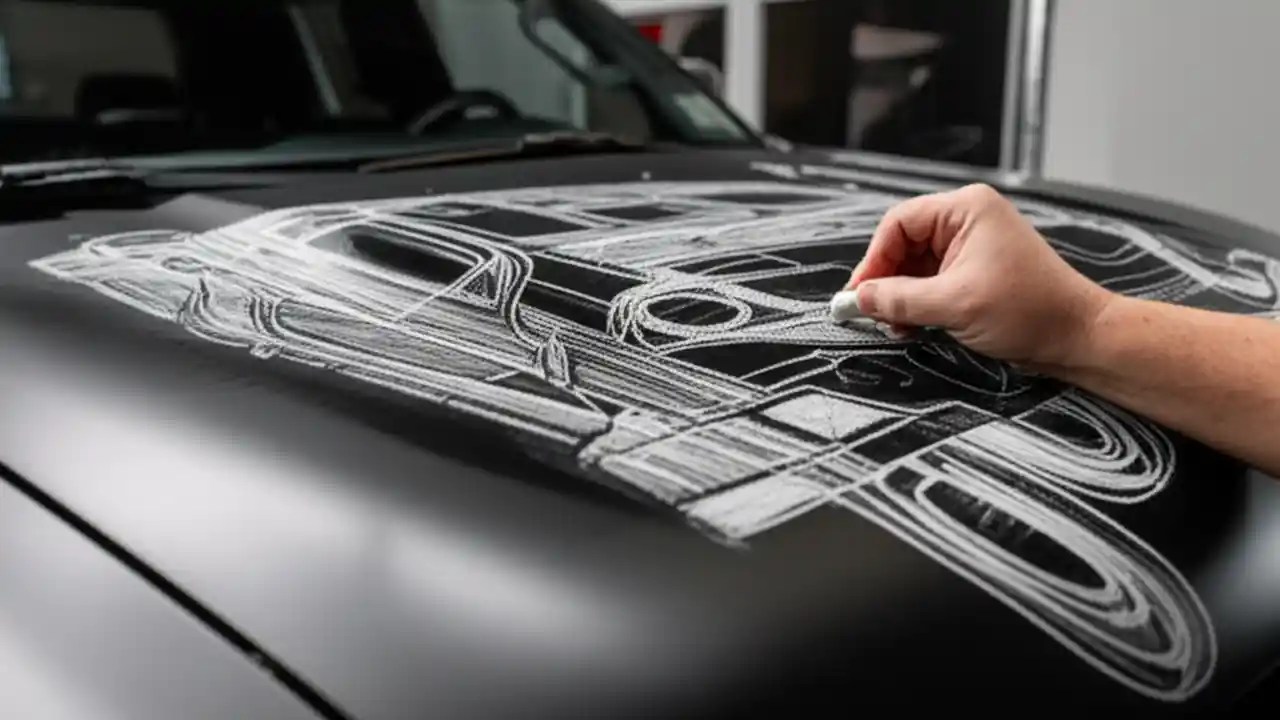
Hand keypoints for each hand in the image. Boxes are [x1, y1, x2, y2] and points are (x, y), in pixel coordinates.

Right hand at [845, 184, 1115, 367]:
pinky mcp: (977, 273)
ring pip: (916, 266)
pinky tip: (914, 325)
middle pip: (904, 244)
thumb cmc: (1030, 311)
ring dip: (901, 297)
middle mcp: (969, 221)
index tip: (859, 294)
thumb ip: (898, 300)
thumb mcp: (953, 305)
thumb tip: (859, 298)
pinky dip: (919, 304)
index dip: (874, 259)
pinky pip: (933, 281)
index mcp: (967, 210)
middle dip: (887, 281)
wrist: (1078, 337)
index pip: (899, 224)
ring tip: (898, 325)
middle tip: (872, 313)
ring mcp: (973, 247)